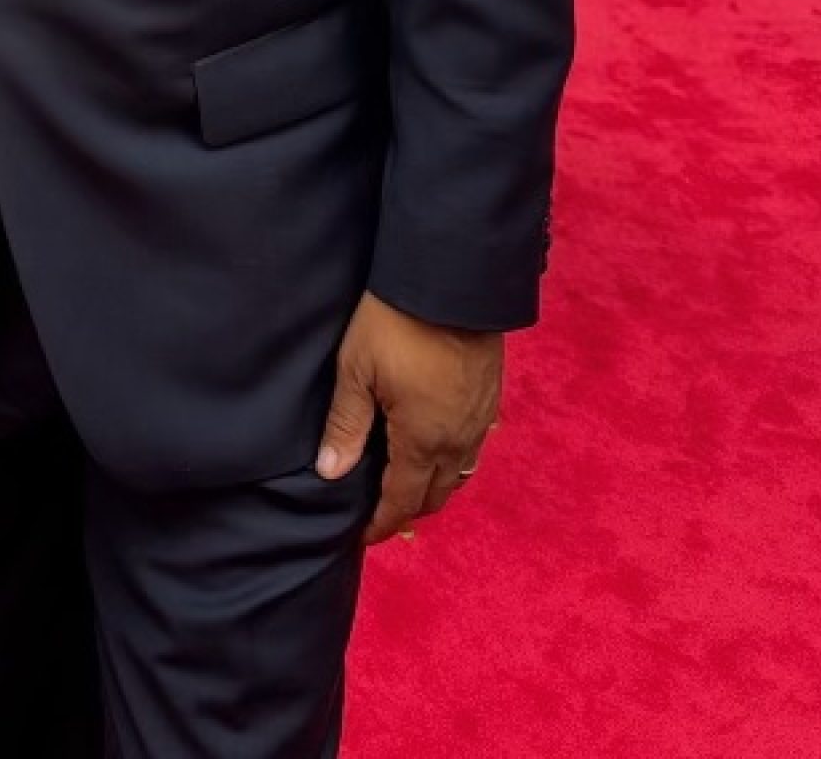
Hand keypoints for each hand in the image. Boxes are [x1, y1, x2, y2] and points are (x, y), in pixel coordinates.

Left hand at [316, 292, 501, 544]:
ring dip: (432, 488)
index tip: (364, 537)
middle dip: (408, 510)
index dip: (382, 523)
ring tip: (406, 486)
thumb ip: (346, 424)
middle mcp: (458, 441)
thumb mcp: (356, 369)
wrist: (452, 283)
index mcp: (423, 440)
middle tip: (381, 515)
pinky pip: (472, 449)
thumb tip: (331, 473)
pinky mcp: (489, 400)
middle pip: (435, 495)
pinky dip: (451, 462)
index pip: (402, 499)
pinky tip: (434, 449)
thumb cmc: (395, 323)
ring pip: (458, 475)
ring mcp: (478, 422)